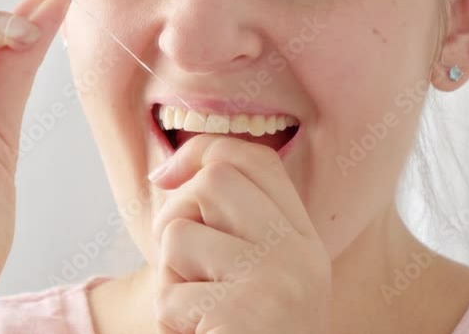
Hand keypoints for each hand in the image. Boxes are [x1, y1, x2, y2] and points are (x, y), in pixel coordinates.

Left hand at [149, 135, 331, 332]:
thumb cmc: (240, 332)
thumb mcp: (251, 274)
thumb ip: (230, 224)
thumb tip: (166, 174)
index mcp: (304, 241)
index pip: (254, 159)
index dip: (200, 153)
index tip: (165, 178)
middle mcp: (300, 256)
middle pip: (215, 179)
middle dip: (176, 215)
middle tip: (182, 265)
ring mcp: (276, 284)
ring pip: (179, 236)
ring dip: (170, 278)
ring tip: (198, 311)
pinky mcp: (242, 317)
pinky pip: (169, 296)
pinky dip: (170, 323)